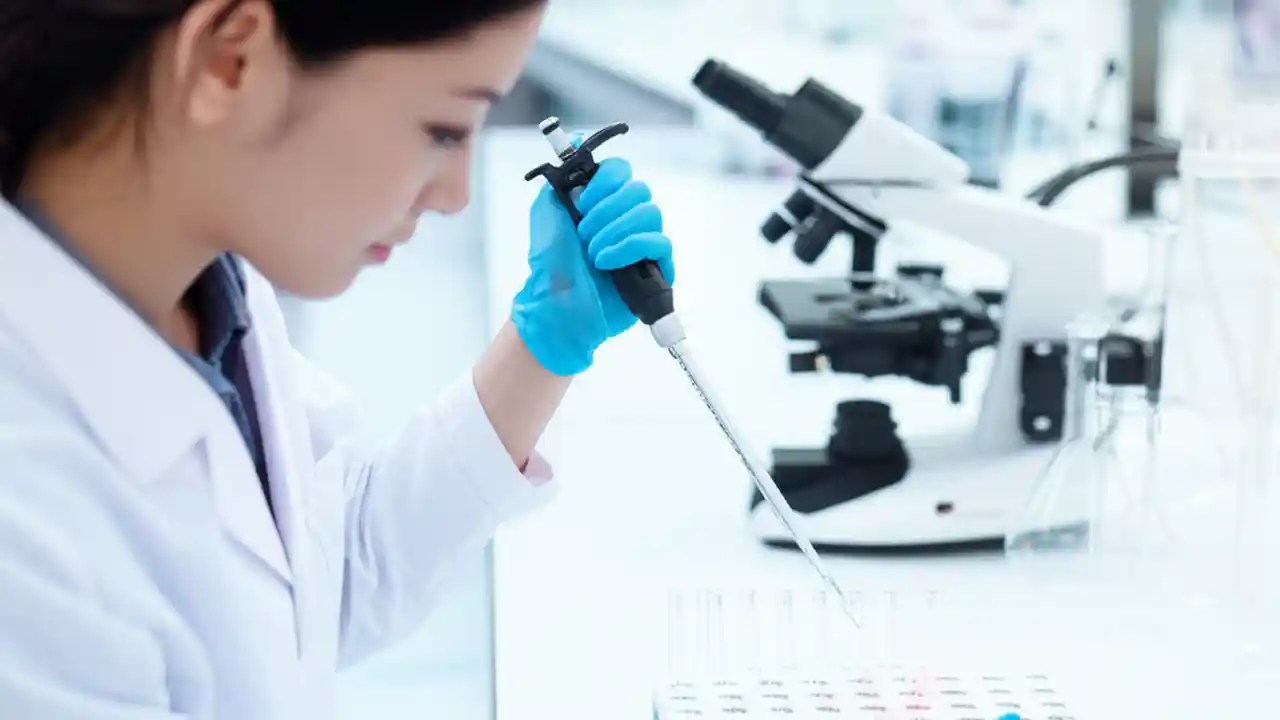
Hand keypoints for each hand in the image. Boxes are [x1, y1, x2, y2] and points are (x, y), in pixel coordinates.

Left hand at [511, 157, 674, 375]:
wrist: (556, 306)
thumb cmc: (550, 265)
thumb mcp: (546, 214)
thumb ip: (562, 177)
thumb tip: (577, 138)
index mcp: (602, 202)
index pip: (620, 171)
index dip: (605, 182)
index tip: (582, 202)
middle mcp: (626, 218)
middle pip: (639, 190)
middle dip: (607, 211)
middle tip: (584, 233)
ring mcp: (643, 242)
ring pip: (650, 214)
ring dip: (615, 231)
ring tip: (593, 254)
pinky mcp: (657, 267)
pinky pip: (659, 242)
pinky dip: (630, 247)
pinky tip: (607, 262)